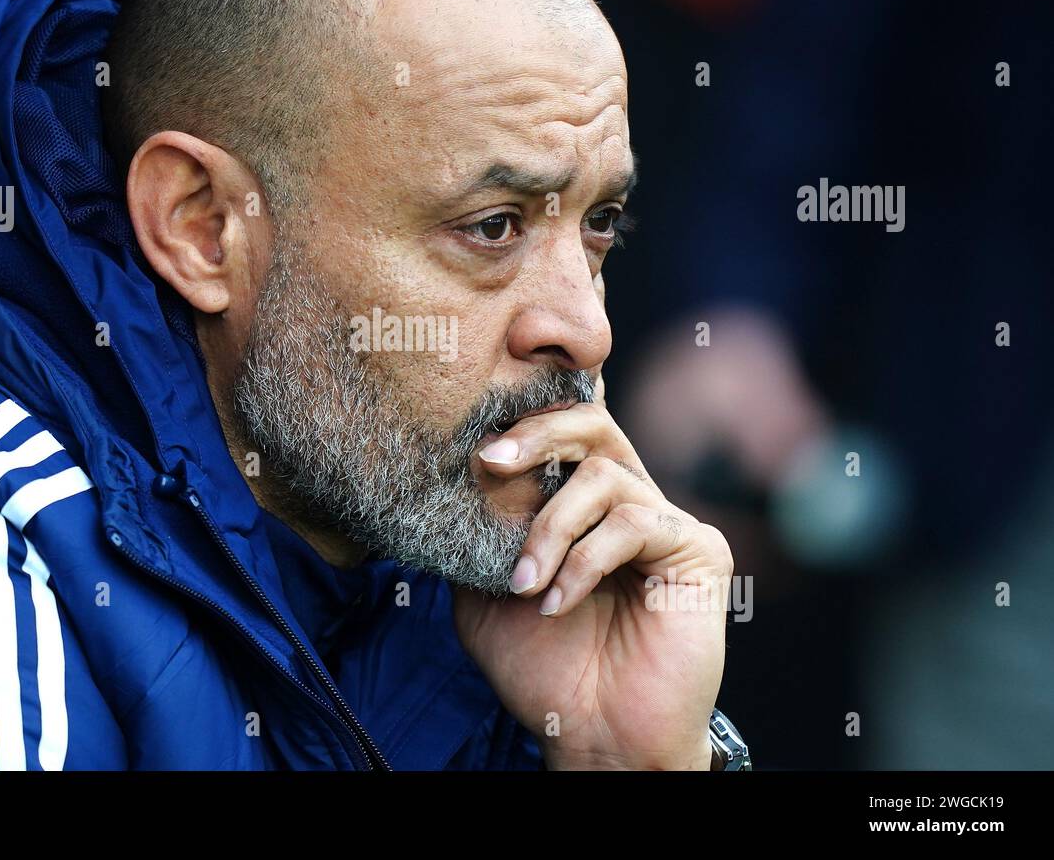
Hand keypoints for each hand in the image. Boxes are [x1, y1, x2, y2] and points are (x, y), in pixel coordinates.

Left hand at [452, 400, 732, 769]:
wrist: (593, 735)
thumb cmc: (543, 667)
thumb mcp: (483, 590)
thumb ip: (476, 531)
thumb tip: (448, 475)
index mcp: (580, 502)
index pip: (564, 426)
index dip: (531, 410)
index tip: (479, 432)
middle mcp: (626, 500)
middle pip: (591, 422)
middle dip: (535, 434)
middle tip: (489, 462)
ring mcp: (664, 520)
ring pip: (604, 474)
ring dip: (550, 528)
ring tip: (525, 583)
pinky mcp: (697, 548)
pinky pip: (633, 522)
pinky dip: (584, 561)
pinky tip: (558, 603)